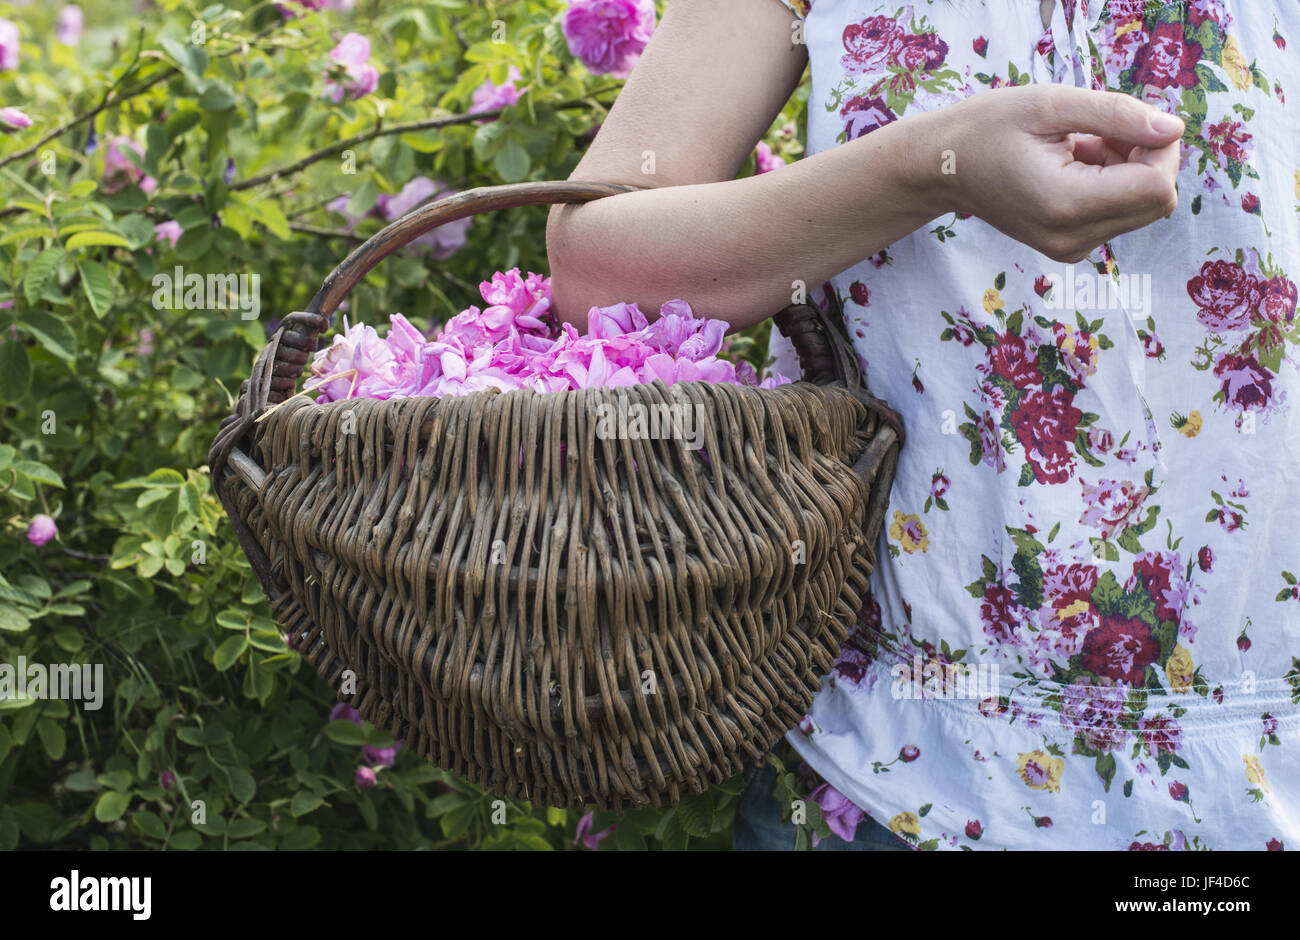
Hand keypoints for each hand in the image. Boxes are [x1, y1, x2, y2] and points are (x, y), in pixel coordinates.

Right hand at [931, 84, 1183, 262]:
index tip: (1127, 122)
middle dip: (1147, 158)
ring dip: (1129, 169)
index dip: (1160, 148)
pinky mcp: (1069, 247)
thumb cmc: (987, 128)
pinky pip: (1120, 215)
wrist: (942, 168)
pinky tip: (1076, 165)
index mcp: (1065, 205)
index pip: (1158, 187)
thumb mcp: (1051, 104)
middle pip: (1158, 202)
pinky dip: (1113, 184)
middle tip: (1102, 131)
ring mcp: (1069, 248)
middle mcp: (1071, 237)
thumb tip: (1174, 129)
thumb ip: (1118, 114)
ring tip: (1082, 146)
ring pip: (1143, 208)